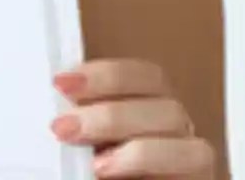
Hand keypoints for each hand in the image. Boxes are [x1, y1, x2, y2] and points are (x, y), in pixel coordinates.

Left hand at [51, 59, 214, 177]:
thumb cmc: (83, 171)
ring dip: (137, 151)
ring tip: (96, 166)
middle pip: (167, 107)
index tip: (61, 83)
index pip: (145, 77)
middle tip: (64, 128)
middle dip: (112, 115)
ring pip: (188, 145)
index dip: (107, 74)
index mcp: (145, 111)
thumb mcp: (76, 146)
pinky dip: (153, 170)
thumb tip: (50, 111)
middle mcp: (173, 135)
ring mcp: (187, 165)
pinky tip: (114, 173)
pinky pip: (194, 174)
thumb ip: (72, 126)